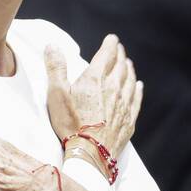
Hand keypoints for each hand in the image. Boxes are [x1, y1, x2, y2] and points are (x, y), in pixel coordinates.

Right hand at [43, 33, 142, 167]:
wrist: (89, 152)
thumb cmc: (70, 123)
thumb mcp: (56, 94)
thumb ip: (56, 68)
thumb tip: (53, 46)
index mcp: (95, 79)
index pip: (106, 55)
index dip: (110, 45)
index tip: (112, 38)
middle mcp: (113, 88)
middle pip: (120, 66)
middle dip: (120, 55)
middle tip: (119, 49)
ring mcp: (123, 105)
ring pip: (130, 81)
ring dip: (129, 70)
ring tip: (128, 64)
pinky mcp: (128, 120)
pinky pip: (136, 99)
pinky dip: (137, 89)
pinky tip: (138, 86)